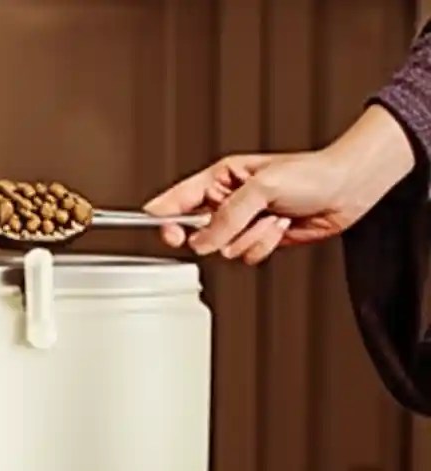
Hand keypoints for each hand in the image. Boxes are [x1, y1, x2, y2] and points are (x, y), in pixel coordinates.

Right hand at [143, 105, 416, 264]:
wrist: (347, 190)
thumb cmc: (310, 174)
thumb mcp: (262, 187)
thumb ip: (227, 217)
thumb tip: (202, 242)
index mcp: (219, 179)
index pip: (177, 200)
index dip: (164, 216)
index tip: (165, 230)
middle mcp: (226, 203)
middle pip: (195, 231)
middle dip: (215, 234)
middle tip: (224, 232)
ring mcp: (242, 224)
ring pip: (223, 249)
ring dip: (250, 237)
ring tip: (271, 218)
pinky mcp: (258, 241)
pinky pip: (246, 256)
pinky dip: (264, 246)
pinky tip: (280, 227)